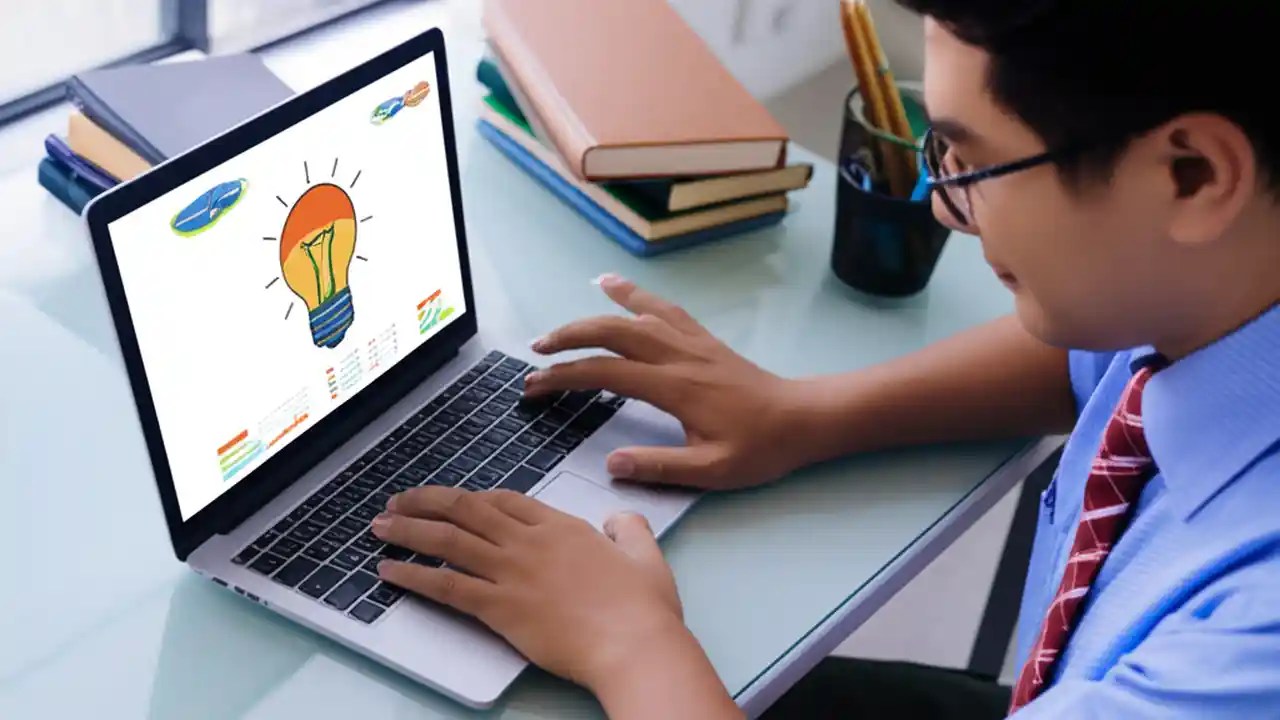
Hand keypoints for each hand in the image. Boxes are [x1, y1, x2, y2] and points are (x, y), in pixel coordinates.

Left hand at [372, 487, 689, 690]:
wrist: (633, 643)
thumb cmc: (644, 608)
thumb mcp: (645, 555)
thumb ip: (629, 529)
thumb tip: (620, 518)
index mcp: (562, 527)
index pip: (506, 500)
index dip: (473, 497)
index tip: (453, 500)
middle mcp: (530, 541)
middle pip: (466, 508)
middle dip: (426, 500)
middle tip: (398, 500)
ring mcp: (511, 571)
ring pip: (447, 540)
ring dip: (408, 530)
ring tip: (380, 527)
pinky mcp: (498, 607)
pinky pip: (446, 585)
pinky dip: (413, 576)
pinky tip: (389, 572)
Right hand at [525, 273, 805, 489]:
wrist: (802, 419)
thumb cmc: (760, 448)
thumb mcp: (713, 471)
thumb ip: (661, 467)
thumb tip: (612, 463)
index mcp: (675, 387)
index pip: (607, 373)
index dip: (566, 377)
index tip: (535, 387)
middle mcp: (678, 355)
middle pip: (612, 333)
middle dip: (568, 339)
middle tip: (535, 355)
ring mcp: (691, 342)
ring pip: (633, 315)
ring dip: (591, 316)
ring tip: (558, 327)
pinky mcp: (702, 339)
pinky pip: (662, 308)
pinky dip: (632, 293)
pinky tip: (611, 284)